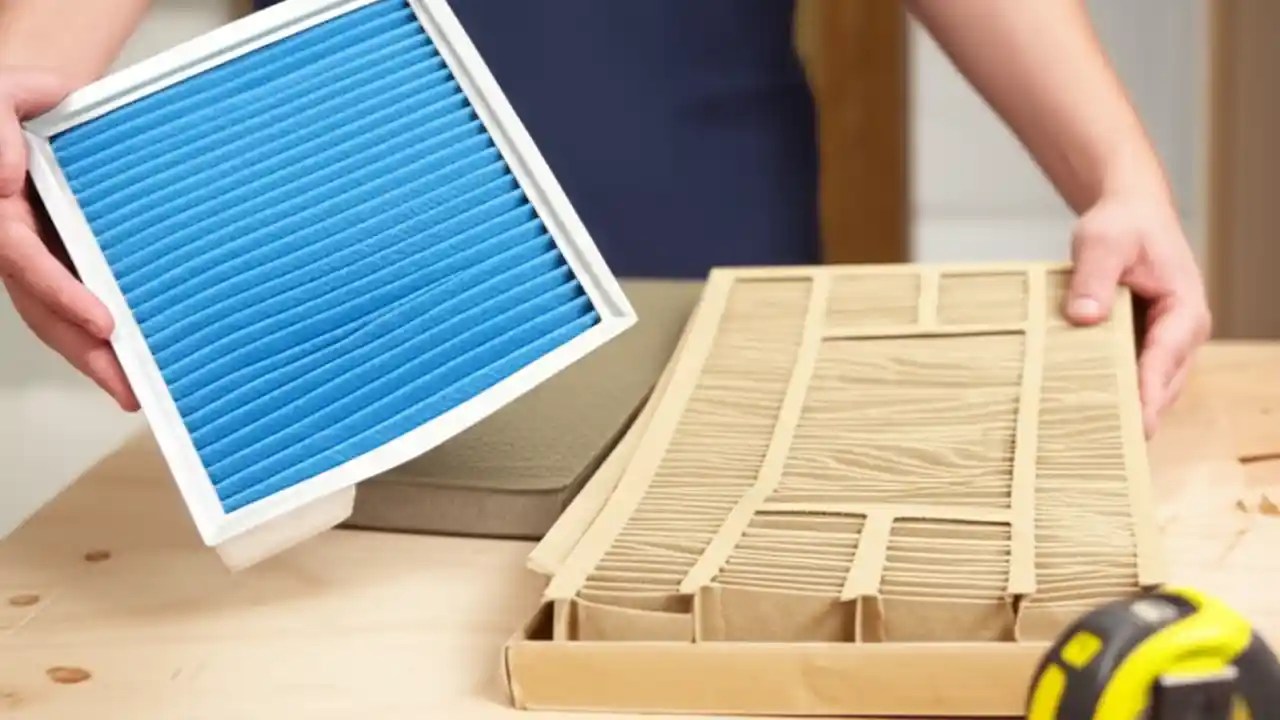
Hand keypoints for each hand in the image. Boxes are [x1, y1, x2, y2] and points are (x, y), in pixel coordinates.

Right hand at [0, 69, 137, 410]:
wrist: (38, 103)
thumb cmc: (22, 102)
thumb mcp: (4, 98)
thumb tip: (5, 180)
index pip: (25, 261)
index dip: (61, 294)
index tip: (103, 324)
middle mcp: (12, 243)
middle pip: (44, 309)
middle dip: (86, 353)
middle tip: (130, 389)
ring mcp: (37, 255)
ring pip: (58, 317)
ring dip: (95, 358)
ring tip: (137, 392)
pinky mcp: (61, 258)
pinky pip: (75, 304)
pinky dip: (100, 337)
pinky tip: (131, 362)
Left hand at [1063, 193, 1210, 436]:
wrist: (1130, 215)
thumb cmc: (1122, 225)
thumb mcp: (1103, 242)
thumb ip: (1093, 278)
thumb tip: (1084, 317)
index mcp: (1184, 309)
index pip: (1166, 358)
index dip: (1148, 392)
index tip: (1135, 426)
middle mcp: (1182, 334)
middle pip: (1163, 386)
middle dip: (1138, 416)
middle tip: (1106, 449)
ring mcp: (1165, 345)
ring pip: (1150, 390)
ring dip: (1127, 413)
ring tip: (1093, 444)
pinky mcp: (1145, 348)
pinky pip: (1133, 380)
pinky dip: (1116, 397)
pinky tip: (1086, 418)